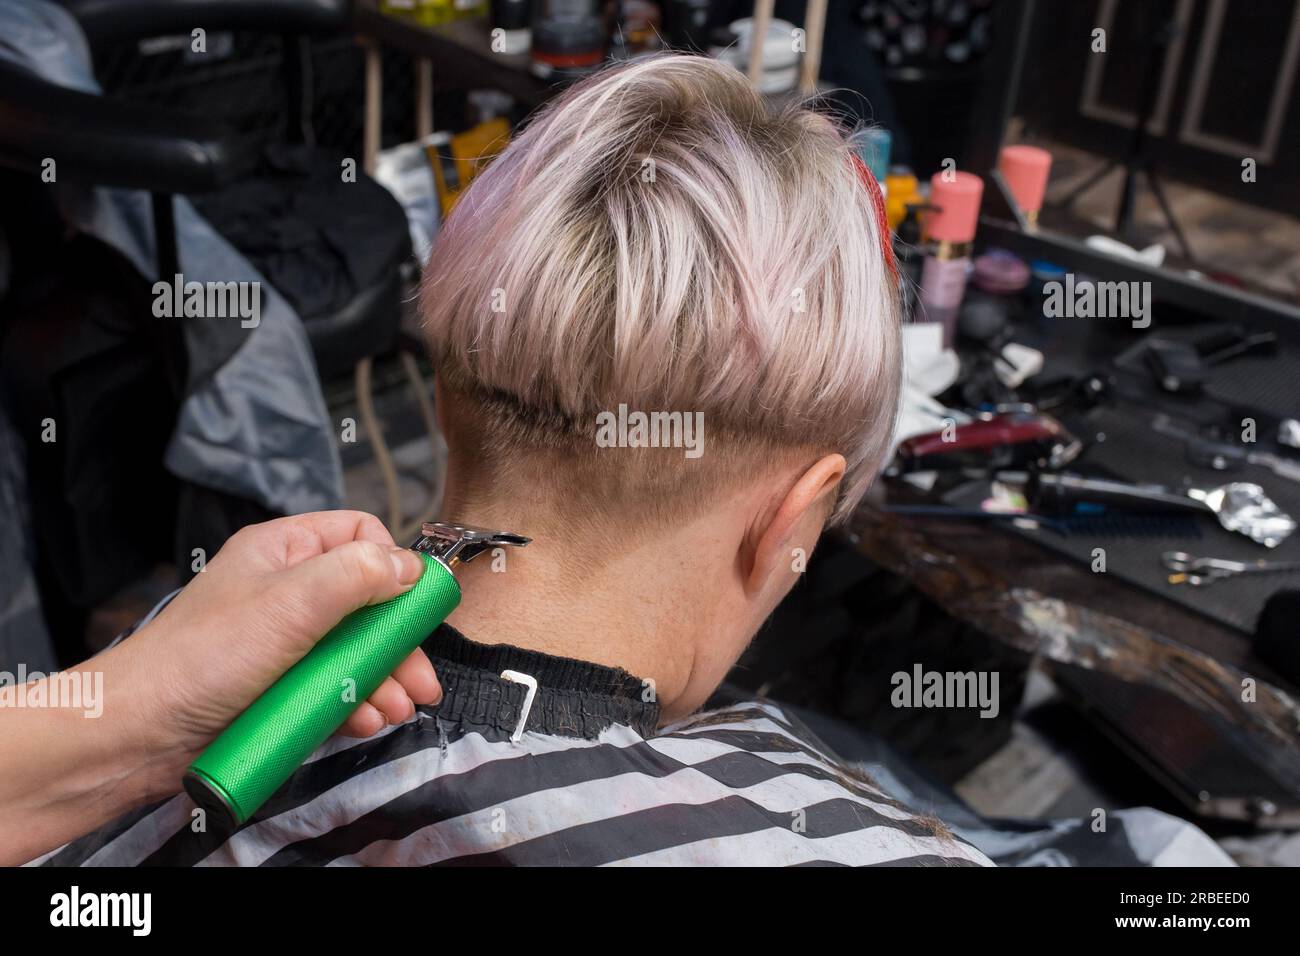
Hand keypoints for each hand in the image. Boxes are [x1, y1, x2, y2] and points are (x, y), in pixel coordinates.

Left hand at [2, 511, 442, 864]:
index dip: (393, 567)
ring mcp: (283, 642)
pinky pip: (332, 688)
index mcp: (284, 551)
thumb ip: (356, 575)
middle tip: (422, 680)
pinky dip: (354, 704)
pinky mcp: (279, 687)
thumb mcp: (291, 603)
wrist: (138, 734)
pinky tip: (365, 720)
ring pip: (354, 651)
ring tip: (397, 708)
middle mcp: (286, 591)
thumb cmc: (201, 659)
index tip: (416, 607)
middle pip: (367, 604)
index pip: (360, 537)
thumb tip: (409, 566)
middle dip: (398, 643)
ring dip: (382, 680)